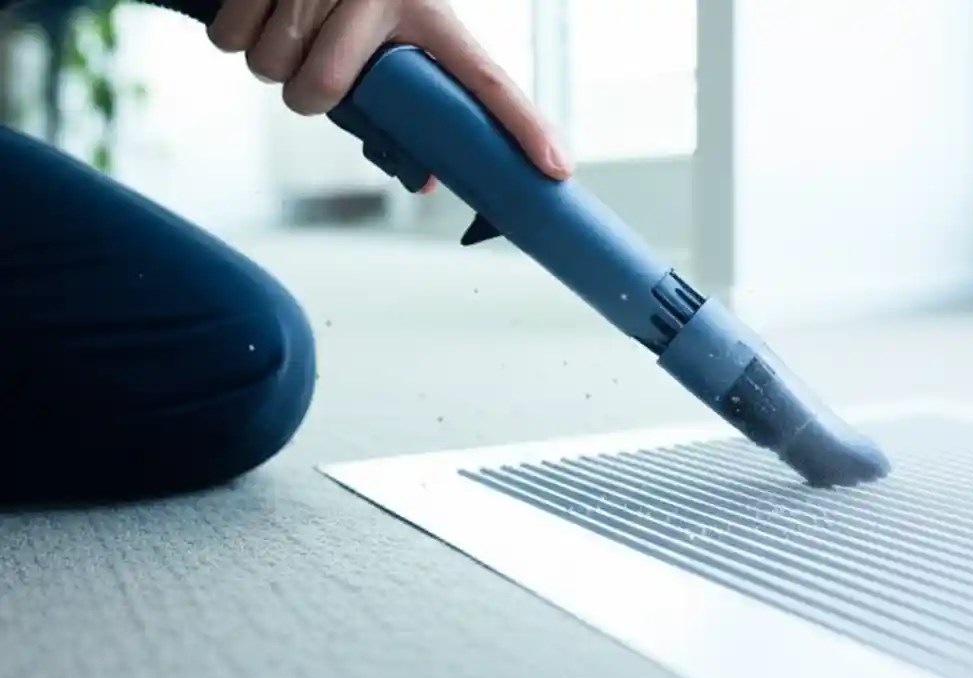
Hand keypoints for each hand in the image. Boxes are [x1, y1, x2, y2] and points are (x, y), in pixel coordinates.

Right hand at [207, 0, 572, 189]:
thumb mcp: (399, 27)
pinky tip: (256, 8)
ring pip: (269, 67)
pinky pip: (230, 37)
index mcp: (433, 16)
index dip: (524, 126)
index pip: (486, 79)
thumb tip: (423, 181)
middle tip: (312, 67)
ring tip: (289, 26)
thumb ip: (411, 98)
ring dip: (266, 62)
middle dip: (302, 94)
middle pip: (319, 92)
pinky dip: (231, 34)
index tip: (558, 171)